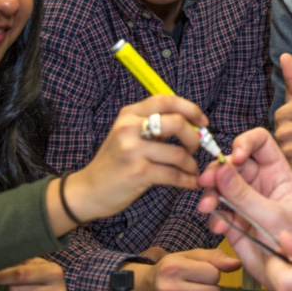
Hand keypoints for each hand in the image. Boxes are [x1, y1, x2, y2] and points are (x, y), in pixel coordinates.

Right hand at [61, 95, 207, 224]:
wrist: (88, 189)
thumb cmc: (115, 163)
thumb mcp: (129, 135)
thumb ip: (156, 127)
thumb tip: (192, 126)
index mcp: (129, 114)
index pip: (166, 100)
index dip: (190, 109)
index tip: (203, 122)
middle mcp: (129, 127)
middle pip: (177, 122)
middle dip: (194, 137)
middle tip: (196, 148)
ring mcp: (133, 150)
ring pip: (179, 153)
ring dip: (191, 164)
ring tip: (191, 170)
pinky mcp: (138, 172)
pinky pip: (174, 174)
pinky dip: (187, 180)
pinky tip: (189, 183)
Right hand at [129, 249, 240, 290]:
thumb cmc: (169, 272)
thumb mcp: (188, 257)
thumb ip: (214, 257)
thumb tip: (237, 263)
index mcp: (174, 268)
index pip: (214, 274)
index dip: (212, 273)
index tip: (201, 274)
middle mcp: (170, 289)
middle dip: (211, 290)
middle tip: (198, 287)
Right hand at [197, 128, 291, 287]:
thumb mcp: (272, 216)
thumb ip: (245, 194)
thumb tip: (222, 169)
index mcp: (277, 172)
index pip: (260, 142)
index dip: (244, 143)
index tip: (234, 157)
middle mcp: (259, 182)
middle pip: (232, 162)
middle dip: (217, 170)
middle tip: (207, 181)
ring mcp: (244, 200)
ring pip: (219, 185)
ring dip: (210, 194)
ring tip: (208, 207)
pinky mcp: (233, 219)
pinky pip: (217, 210)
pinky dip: (213, 216)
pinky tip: (220, 227)